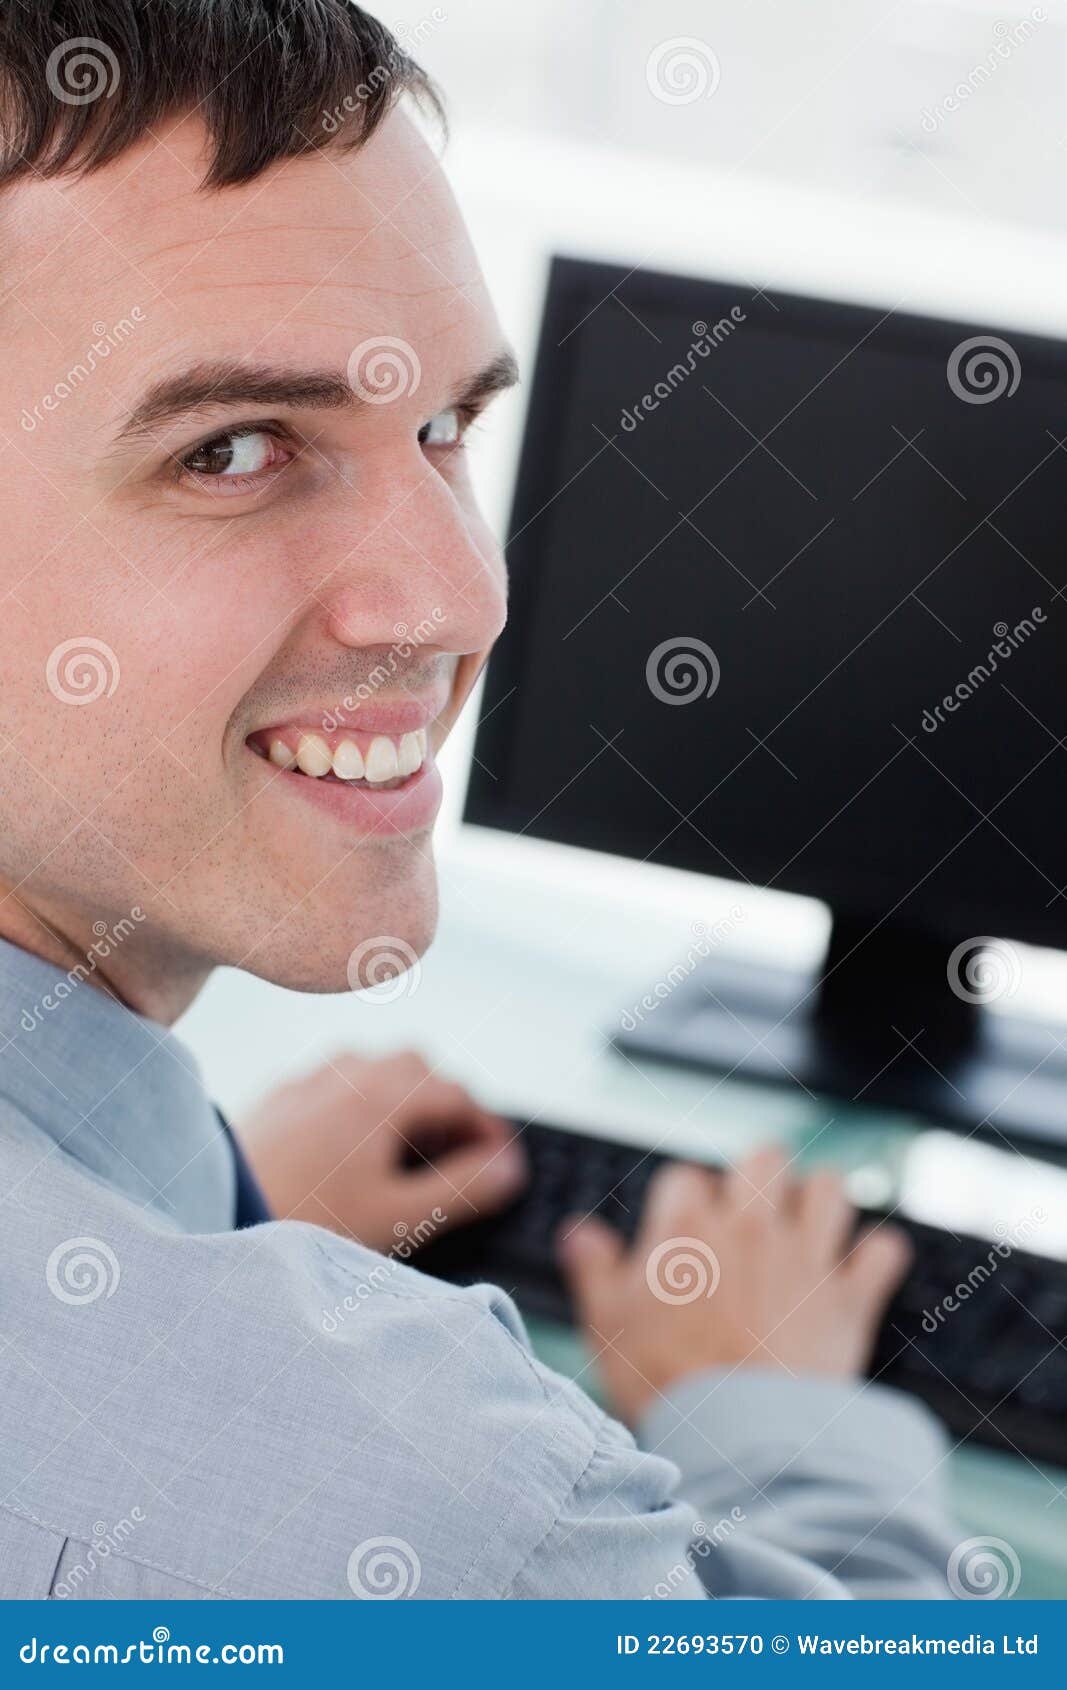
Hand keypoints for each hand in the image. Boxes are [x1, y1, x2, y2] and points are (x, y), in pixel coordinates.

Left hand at [236, 1050, 525, 1252]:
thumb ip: (461, 1189)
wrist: (207, 1220)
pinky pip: (334, 1084)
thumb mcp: (395, 1217)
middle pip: (417, 1070)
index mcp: (382, 1093)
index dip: (488, 1129)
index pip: (457, 1093)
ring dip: (403, 1101)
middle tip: (458, 1156)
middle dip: (446, 1107)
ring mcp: (306, 1081)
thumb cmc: (304, 1222)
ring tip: (407, 1154)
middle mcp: (345, 1072)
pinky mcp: (275, 1100)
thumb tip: (509, 1168)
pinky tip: (350, 1153)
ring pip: (373, 1071)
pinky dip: (361, 1106)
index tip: (502, 1166)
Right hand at [558, 1146, 909, 1427]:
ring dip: (820, 1200)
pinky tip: (862, 1267)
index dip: (683, 1202)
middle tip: (751, 1215)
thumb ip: (595, 1272)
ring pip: (829, 1187)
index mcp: (687, 1230)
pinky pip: (883, 1250)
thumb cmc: (667, 1386)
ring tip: (808, 1225)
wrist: (738, 1442)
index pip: (685, 1177)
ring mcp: (804, 1259)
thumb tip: (579, 1234)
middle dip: (757, 1178)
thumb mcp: (608, 1328)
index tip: (683, 1230)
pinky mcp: (849, 1298)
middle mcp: (749, 1228)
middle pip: (763, 1159)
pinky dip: (877, 1256)